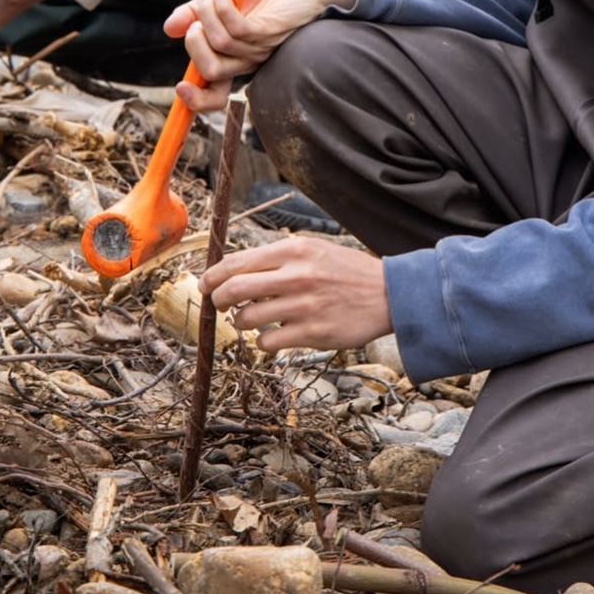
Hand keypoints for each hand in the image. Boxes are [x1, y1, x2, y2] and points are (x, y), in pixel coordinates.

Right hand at [165, 0, 354, 112]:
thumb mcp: (221, 0)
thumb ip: (196, 13)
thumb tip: (169, 29)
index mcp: (233, 60)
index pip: (215, 96)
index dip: (196, 100)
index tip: (181, 87)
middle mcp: (246, 61)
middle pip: (209, 70)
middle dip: (194, 40)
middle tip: (199, 15)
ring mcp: (259, 49)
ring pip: (220, 44)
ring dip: (208, 13)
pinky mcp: (270, 32)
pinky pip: (237, 29)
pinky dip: (222, 7)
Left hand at [199, 237, 391, 353]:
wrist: (388, 294)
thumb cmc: (345, 271)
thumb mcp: (312, 250)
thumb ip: (277, 258)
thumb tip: (233, 269)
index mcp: (293, 251)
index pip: (236, 262)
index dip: (212, 276)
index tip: (205, 285)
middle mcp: (296, 275)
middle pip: (233, 290)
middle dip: (217, 300)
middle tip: (219, 306)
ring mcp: (303, 306)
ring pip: (247, 318)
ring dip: (243, 322)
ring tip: (254, 319)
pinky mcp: (312, 333)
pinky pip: (268, 342)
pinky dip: (264, 341)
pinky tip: (276, 335)